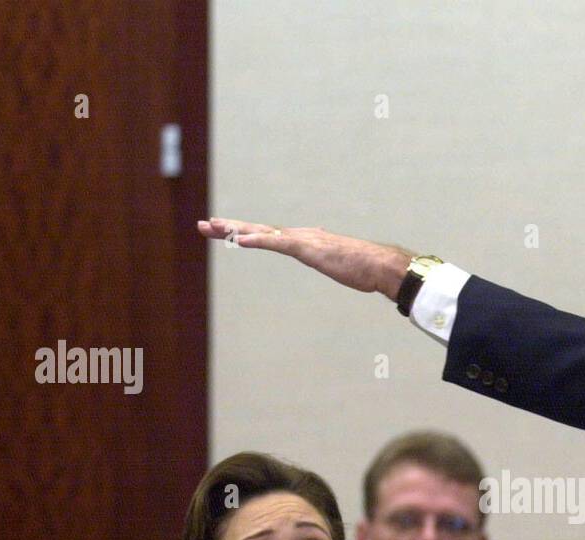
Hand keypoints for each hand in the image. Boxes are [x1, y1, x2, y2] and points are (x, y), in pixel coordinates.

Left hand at [196, 217, 412, 298]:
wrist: (381, 265)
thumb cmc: (364, 268)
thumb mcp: (339, 265)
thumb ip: (332, 259)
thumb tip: (334, 257)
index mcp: (304, 241)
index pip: (267, 236)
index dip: (244, 234)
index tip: (223, 233)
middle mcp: (299, 236)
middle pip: (257, 230)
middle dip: (229, 228)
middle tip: (203, 225)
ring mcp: (303, 240)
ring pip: (261, 232)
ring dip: (236, 230)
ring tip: (213, 227)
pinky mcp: (308, 248)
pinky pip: (277, 243)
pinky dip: (257, 240)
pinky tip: (240, 240)